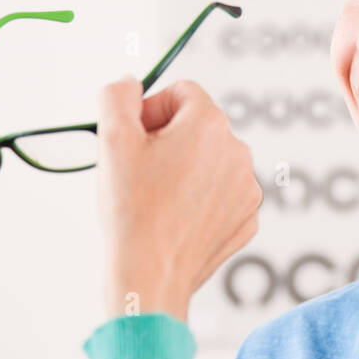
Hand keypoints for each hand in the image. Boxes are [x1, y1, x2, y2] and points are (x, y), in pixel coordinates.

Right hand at [96, 77, 261, 322]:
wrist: (151, 274)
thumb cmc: (133, 210)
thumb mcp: (111, 138)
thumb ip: (118, 95)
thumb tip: (129, 85)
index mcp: (210, 124)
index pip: (181, 93)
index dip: (151, 111)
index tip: (135, 138)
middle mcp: (238, 152)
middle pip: (197, 128)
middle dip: (167, 141)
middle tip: (140, 171)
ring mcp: (247, 188)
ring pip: (210, 162)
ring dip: (184, 170)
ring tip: (157, 198)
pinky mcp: (246, 218)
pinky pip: (220, 195)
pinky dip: (199, 201)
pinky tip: (175, 218)